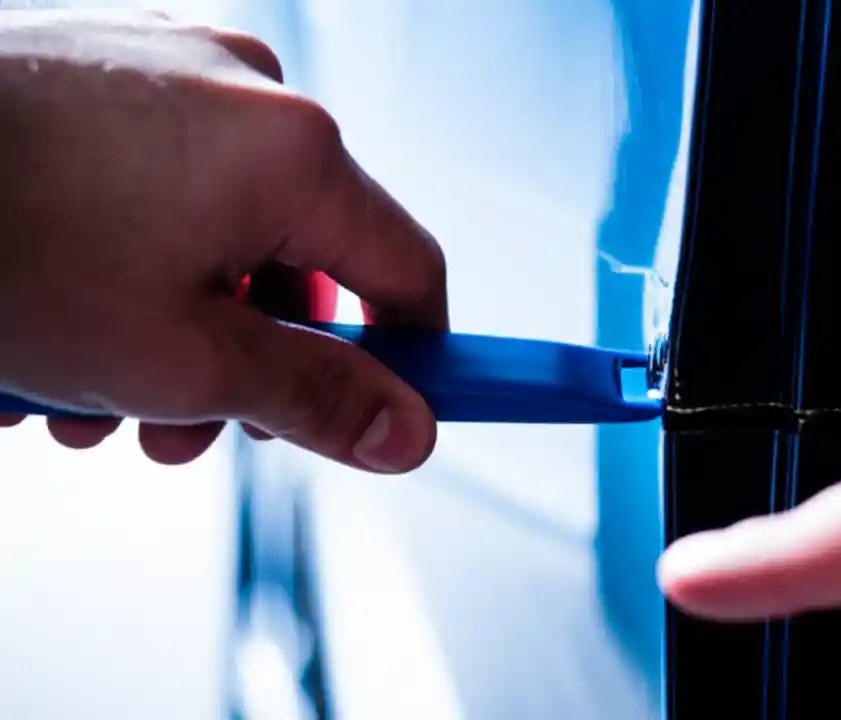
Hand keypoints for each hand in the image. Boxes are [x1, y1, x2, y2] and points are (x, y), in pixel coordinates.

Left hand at [0, 10, 446, 472]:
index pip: (410, 274)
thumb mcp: (178, 361)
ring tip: (101, 391)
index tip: (403, 412)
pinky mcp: (114, 74)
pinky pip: (170, 191)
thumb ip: (315, 399)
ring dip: (184, 330)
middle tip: (200, 425)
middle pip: (310, 264)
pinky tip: (70, 322)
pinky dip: (141, 266)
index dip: (415, 360)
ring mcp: (176, 73)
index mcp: (292, 152)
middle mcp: (248, 94)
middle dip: (257, 362)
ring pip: (230, 238)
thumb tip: (404, 430)